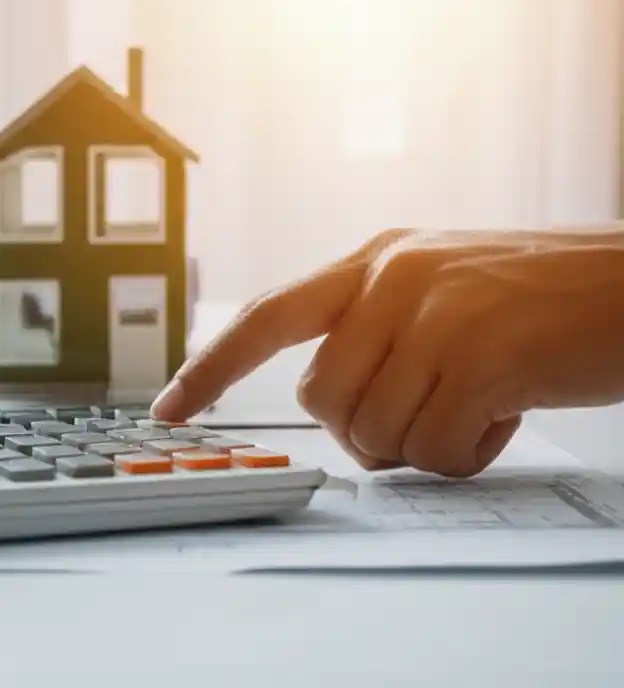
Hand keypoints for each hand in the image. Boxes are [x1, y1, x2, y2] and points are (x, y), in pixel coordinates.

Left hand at [151, 228, 623, 476]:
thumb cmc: (545, 299)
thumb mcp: (444, 285)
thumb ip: (375, 329)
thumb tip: (330, 408)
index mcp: (376, 259)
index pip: (266, 316)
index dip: (211, 367)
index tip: (167, 408)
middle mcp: (393, 279)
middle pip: (319, 400)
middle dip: (366, 432)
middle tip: (429, 417)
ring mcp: (437, 314)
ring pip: (375, 432)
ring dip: (426, 444)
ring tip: (482, 404)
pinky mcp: (484, 356)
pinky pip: (436, 448)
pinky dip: (469, 454)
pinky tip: (507, 415)